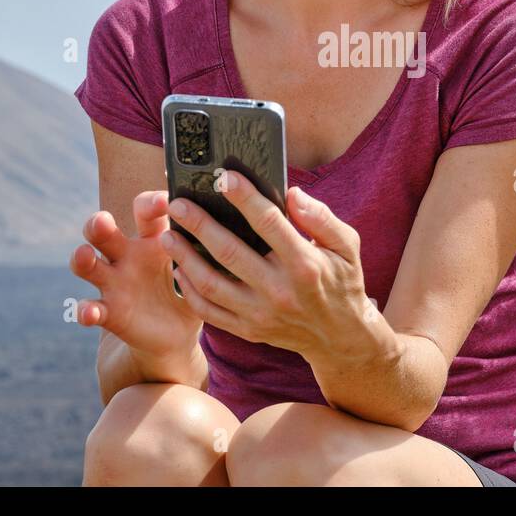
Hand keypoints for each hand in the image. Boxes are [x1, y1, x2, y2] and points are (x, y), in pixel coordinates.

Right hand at [70, 190, 204, 359]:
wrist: (177, 335)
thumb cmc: (194, 289)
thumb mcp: (206, 267)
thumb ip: (216, 246)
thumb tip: (253, 216)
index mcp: (153, 238)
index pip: (144, 210)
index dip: (151, 203)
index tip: (165, 201)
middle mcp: (127, 255)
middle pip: (104, 230)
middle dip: (99, 222)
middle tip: (103, 220)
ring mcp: (114, 282)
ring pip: (89, 264)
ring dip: (82, 259)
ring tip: (83, 255)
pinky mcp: (109, 311)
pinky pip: (92, 308)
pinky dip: (86, 310)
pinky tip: (88, 312)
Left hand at [161, 170, 372, 360]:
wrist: (340, 337)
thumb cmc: (342, 282)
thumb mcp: (347, 246)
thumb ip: (322, 218)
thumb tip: (292, 194)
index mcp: (304, 264)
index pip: (268, 223)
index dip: (244, 197)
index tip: (224, 177)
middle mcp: (280, 290)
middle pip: (230, 251)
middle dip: (200, 224)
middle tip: (177, 203)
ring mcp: (261, 314)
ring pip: (212, 284)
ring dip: (185, 257)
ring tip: (168, 235)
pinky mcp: (249, 330)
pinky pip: (210, 312)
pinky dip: (190, 291)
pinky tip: (179, 270)